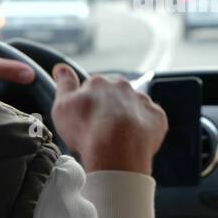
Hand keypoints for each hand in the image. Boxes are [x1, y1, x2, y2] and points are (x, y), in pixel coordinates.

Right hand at [51, 64, 167, 174]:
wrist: (116, 150)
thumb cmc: (87, 129)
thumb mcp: (62, 106)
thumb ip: (64, 84)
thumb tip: (61, 67)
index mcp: (99, 83)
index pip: (92, 89)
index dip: (88, 106)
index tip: (85, 120)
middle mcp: (122, 87)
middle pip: (115, 96)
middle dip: (109, 109)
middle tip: (101, 131)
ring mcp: (142, 100)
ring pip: (134, 107)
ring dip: (128, 118)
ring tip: (118, 140)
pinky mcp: (157, 117)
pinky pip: (150, 121)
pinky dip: (144, 129)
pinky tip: (133, 142)